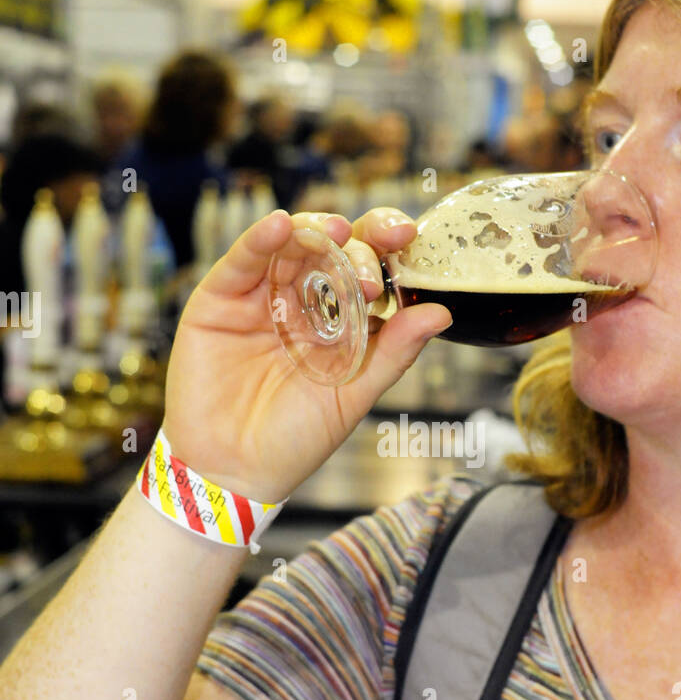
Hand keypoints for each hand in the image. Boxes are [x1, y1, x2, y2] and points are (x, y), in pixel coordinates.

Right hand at [161, 207, 452, 501]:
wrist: (234, 473)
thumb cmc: (295, 440)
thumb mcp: (353, 395)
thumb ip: (395, 352)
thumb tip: (442, 313)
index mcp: (339, 319)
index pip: (367, 267)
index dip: (387, 248)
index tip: (410, 239)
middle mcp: (301, 299)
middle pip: (332, 248)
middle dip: (356, 248)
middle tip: (370, 274)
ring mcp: (260, 296)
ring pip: (290, 244)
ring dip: (314, 230)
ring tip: (335, 232)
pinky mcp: (219, 299)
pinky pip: (241, 260)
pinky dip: (259, 238)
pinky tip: (280, 226)